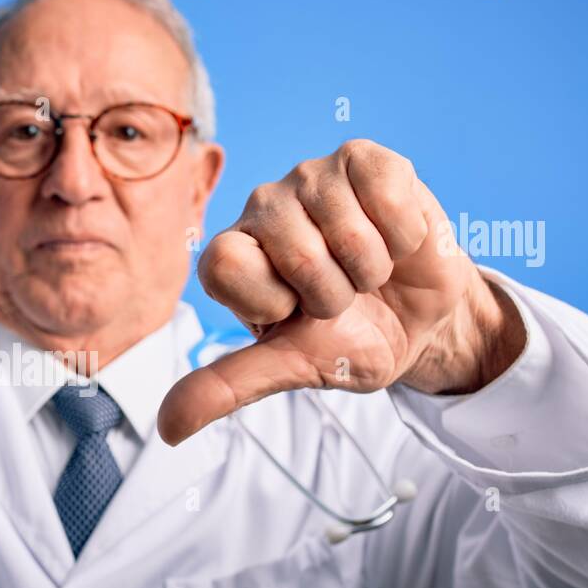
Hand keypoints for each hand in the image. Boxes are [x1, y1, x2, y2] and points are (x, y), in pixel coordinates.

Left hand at [158, 139, 524, 444]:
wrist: (420, 322)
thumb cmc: (348, 339)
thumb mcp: (289, 367)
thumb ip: (227, 386)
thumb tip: (168, 429)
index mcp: (230, 254)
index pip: (225, 265)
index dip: (273, 300)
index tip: (293, 314)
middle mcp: (261, 207)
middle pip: (293, 251)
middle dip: (332, 293)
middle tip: (340, 296)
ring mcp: (311, 176)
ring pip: (345, 229)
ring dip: (371, 268)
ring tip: (367, 270)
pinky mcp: (363, 158)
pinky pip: (385, 196)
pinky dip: (403, 235)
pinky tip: (396, 240)